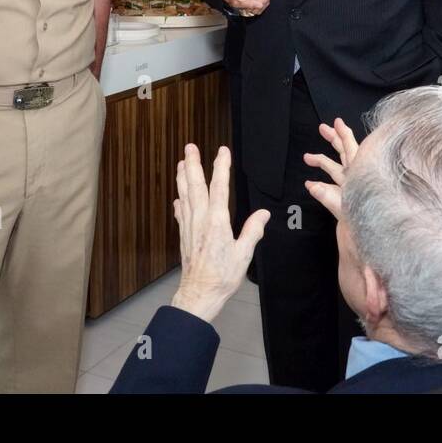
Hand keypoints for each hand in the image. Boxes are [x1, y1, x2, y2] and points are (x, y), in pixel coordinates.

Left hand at [171, 144, 268, 322]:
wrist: (199, 294)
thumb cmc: (222, 276)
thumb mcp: (244, 254)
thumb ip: (253, 231)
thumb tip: (263, 214)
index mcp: (217, 222)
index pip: (219, 188)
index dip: (221, 167)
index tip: (222, 151)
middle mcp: (200, 221)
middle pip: (196, 186)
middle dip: (193, 164)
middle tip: (190, 147)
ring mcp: (189, 227)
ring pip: (185, 196)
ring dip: (183, 178)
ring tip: (181, 163)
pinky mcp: (184, 236)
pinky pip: (180, 214)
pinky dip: (179, 202)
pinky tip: (178, 198)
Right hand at [220, 0, 273, 17]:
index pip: (236, 2)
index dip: (249, 4)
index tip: (259, 3)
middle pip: (246, 8)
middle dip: (260, 2)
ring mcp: (239, 0)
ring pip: (252, 10)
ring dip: (262, 3)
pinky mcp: (245, 1)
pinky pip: (254, 7)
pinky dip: (262, 2)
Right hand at [302, 117, 358, 220]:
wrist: (367, 243)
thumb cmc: (363, 225)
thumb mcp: (345, 210)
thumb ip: (328, 198)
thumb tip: (310, 185)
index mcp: (359, 176)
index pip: (352, 149)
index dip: (344, 134)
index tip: (337, 122)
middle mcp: (354, 179)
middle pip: (344, 154)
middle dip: (333, 139)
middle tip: (322, 128)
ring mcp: (350, 189)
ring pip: (335, 169)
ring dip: (321, 161)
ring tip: (306, 157)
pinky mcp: (345, 200)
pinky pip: (331, 188)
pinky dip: (319, 185)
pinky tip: (310, 185)